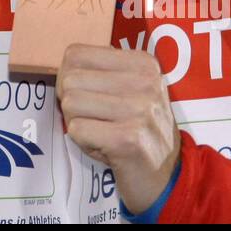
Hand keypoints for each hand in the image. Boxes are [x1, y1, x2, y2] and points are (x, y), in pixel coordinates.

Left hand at [56, 44, 180, 214]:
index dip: (69, 77)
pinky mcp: (129, 139)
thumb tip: (64, 64)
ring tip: (101, 133)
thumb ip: (101, 70)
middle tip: (93, 120)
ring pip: (70, 103)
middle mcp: (146, 81)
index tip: (86, 96)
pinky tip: (105, 148)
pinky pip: (76, 130)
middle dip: (71, 104)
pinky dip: (83, 142)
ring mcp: (140, 109)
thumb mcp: (129, 90)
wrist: (166, 176)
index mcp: (143, 63)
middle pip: (69, 80)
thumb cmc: (137, 129)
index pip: (75, 54)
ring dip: (77, 124)